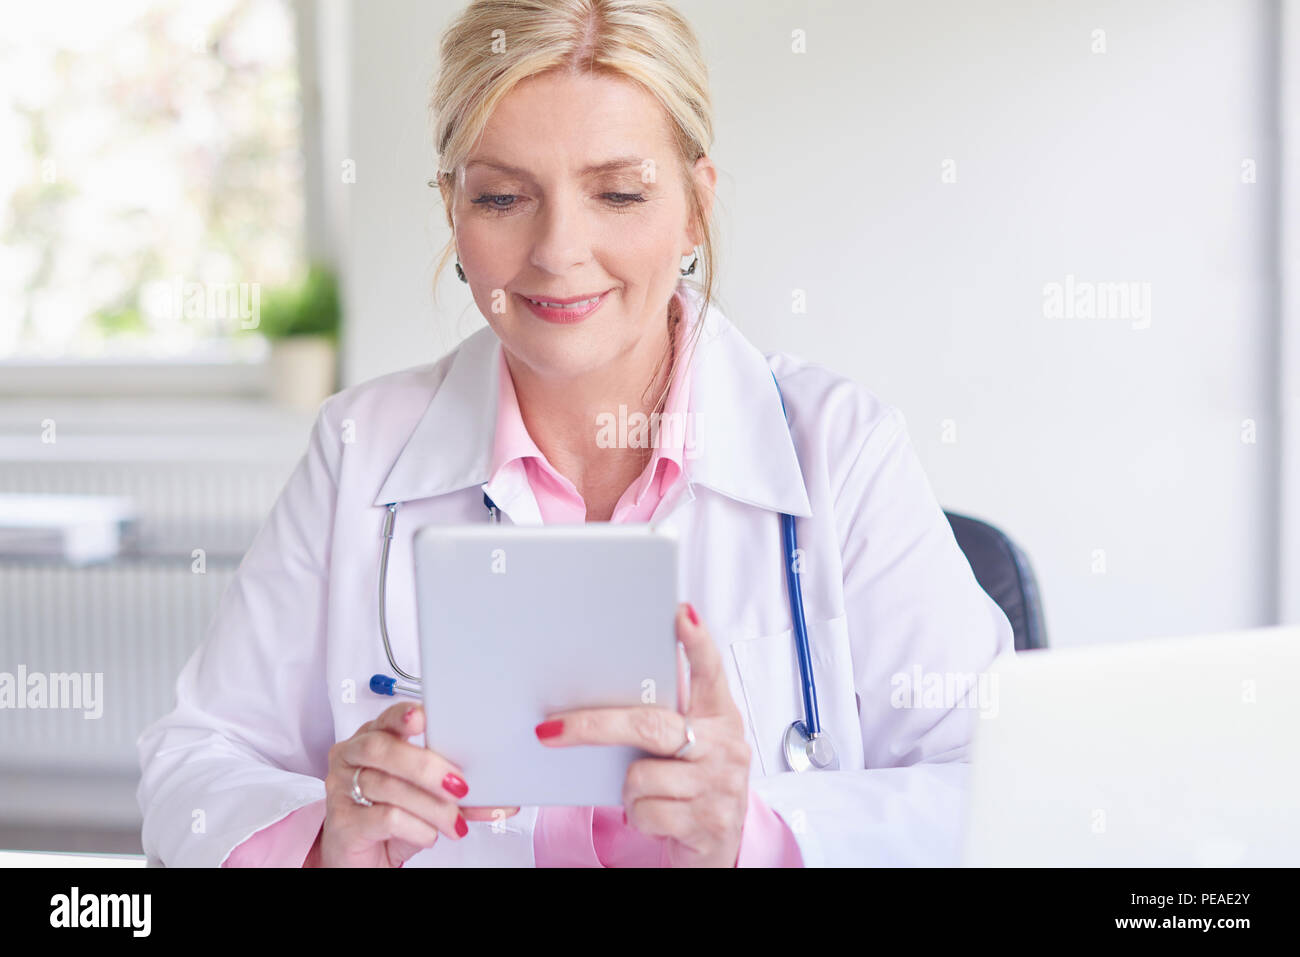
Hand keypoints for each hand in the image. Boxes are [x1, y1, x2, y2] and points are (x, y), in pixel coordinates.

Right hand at [310, 701, 518, 866]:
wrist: (366, 857)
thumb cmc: (394, 818)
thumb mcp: (430, 800)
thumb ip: (460, 794)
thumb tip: (504, 801)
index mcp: (373, 738)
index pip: (387, 718)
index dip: (403, 715)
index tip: (423, 717)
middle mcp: (352, 757)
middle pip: (384, 749)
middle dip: (427, 767)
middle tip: (459, 785)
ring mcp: (342, 789)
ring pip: (389, 787)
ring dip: (431, 806)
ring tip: (453, 822)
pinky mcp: (342, 821)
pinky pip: (384, 818)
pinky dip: (416, 827)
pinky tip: (429, 834)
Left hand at [534, 602, 750, 866]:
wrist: (715, 846)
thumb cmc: (692, 784)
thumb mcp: (690, 745)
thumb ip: (668, 714)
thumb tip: (612, 679)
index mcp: (720, 716)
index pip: (711, 672)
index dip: (697, 642)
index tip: (680, 613)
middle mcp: (725, 746)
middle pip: (649, 725)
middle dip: (593, 726)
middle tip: (552, 730)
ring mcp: (719, 785)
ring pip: (640, 776)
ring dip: (630, 789)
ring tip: (645, 792)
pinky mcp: (708, 822)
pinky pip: (645, 811)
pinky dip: (638, 815)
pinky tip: (655, 814)